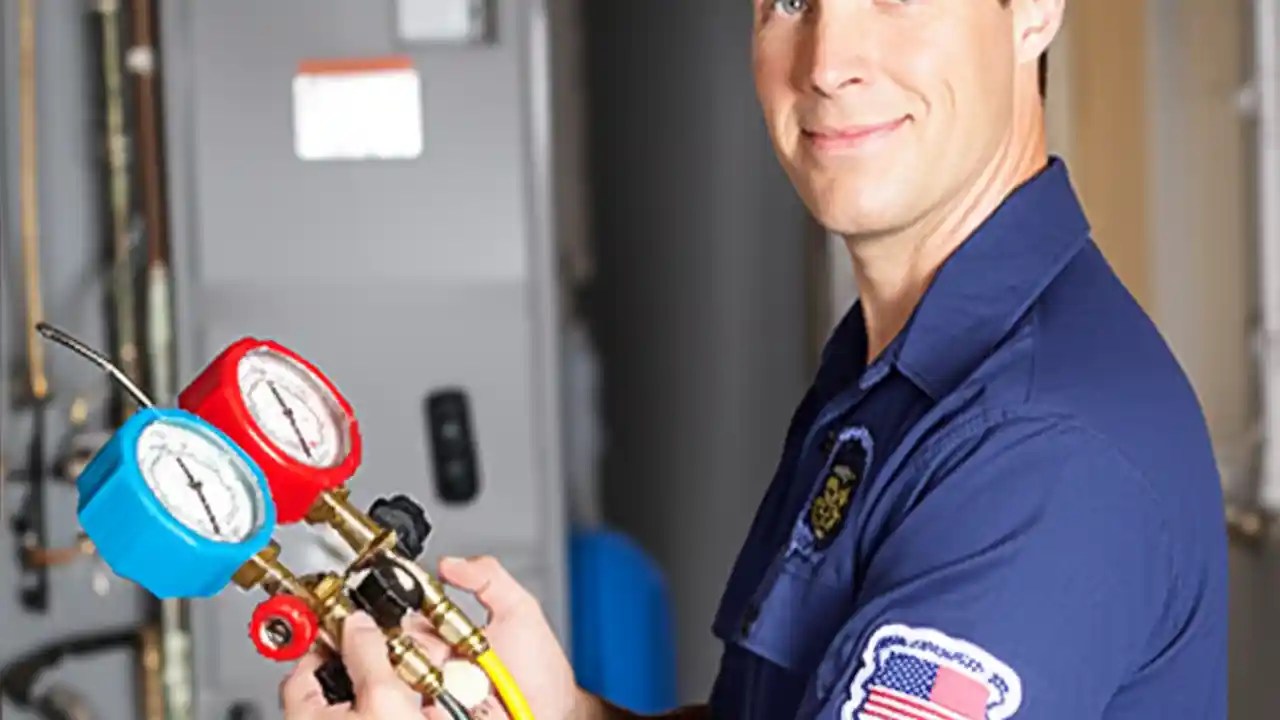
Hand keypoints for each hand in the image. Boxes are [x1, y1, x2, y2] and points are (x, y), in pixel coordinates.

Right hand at [279, 556, 587, 719]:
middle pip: (393, 652)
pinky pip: (409, 710)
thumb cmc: (539, 672)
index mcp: (444, 636)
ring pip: (396, 682)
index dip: (399, 617)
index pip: (404, 620)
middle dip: (406, 652)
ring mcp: (431, 695)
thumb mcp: (520, 611)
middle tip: (436, 655)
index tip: (401, 618)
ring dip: (412, 680)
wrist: (555, 715)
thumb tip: (449, 563)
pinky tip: (440, 701)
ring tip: (448, 681)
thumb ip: (489, 578)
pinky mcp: (431, 718)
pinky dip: (416, 706)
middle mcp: (432, 666)